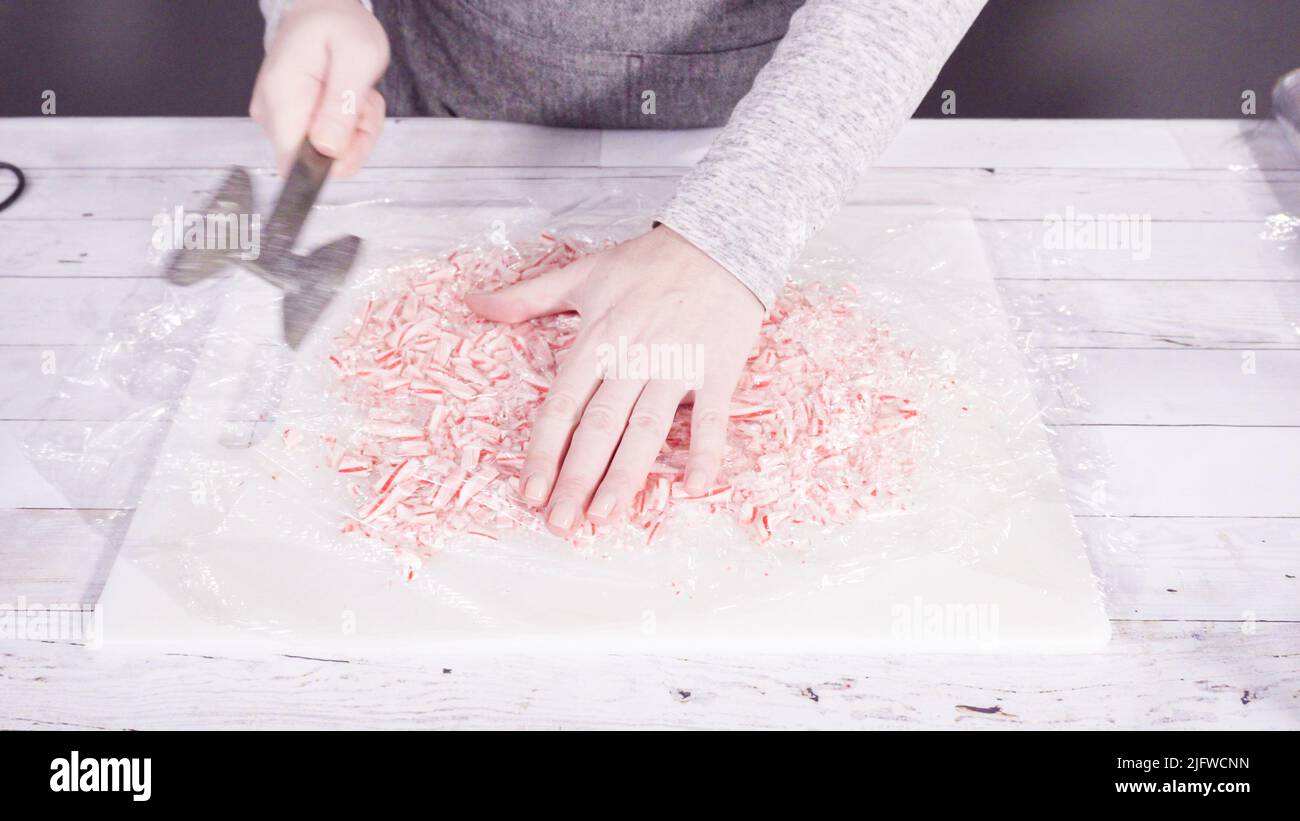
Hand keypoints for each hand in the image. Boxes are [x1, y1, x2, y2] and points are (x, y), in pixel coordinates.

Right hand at [248, 0, 388, 176]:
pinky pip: (328, 140)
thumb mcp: (357, 59)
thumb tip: (326, 149)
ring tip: (356, 94)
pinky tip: (349, 97)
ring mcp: (280, 118)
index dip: (333, 162)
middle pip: (320, 160)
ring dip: (355, 128)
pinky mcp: (291, 120)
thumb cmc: (338, 25)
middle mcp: (273, 113)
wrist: (322, 7)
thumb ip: (343, 107)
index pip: (295, 164)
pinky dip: (349, 123)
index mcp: (284, 98)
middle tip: (362, 102)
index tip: (354, 134)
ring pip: (329, 152)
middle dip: (354, 138)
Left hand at [467, 226, 764, 534]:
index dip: (543, 452)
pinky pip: (711, 418)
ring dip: (626, 475)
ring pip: (647, 429)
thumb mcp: (582, 274)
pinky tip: (694, 489)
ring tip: (606, 516)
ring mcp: (676, 365)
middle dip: (577, 478)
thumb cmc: (649, 261)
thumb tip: (473, 303)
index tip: (529, 493)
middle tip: (560, 524)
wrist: (722, 239)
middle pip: (599, 427)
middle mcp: (633, 358)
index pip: (562, 406)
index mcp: (597, 340)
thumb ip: (526, 297)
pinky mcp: (718, 368)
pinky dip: (705, 453)